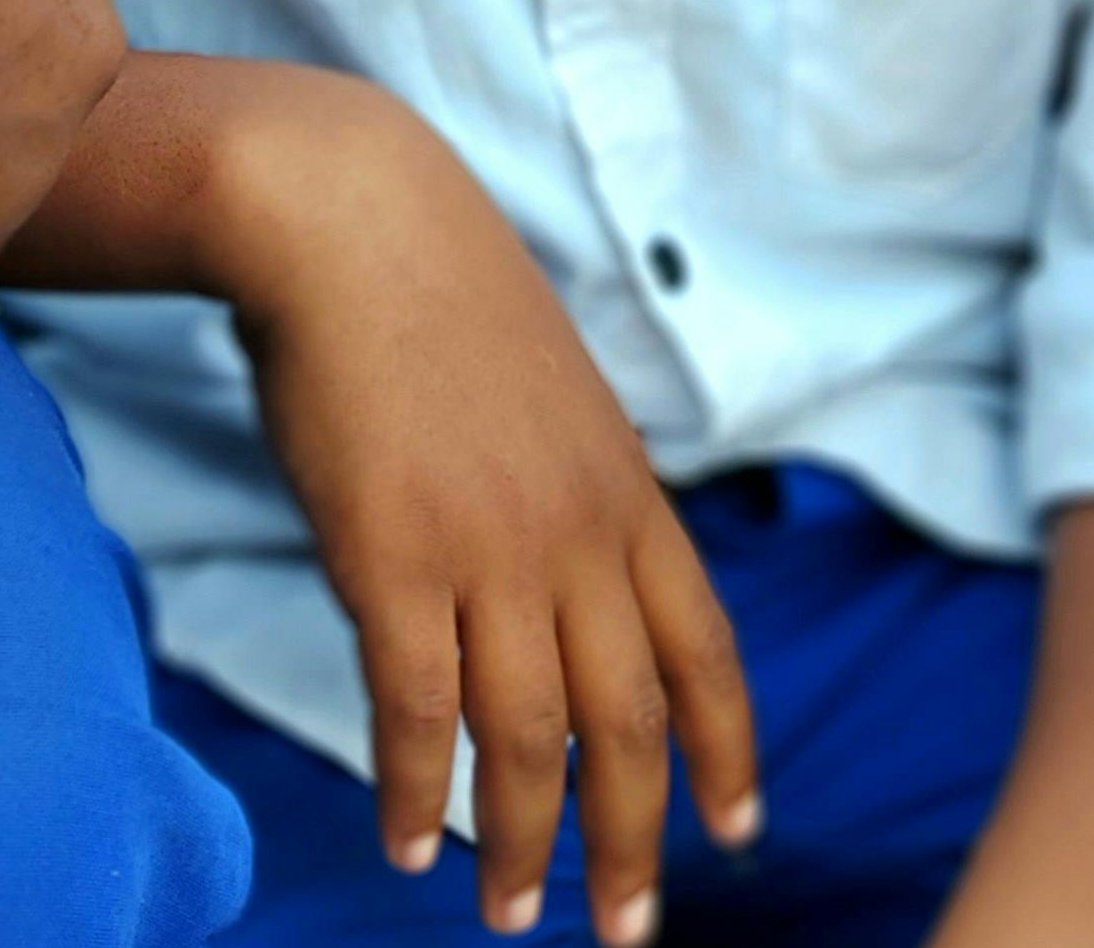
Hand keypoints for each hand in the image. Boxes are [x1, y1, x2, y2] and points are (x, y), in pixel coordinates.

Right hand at [206, 77, 759, 941]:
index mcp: (625, 490)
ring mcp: (486, 547)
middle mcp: (574, 531)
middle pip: (629, 722)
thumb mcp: (551, 396)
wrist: (355, 218)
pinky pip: (415, 712)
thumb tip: (569, 583)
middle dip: (634, 843)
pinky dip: (416, 792)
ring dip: (522, 847)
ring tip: (506, 918)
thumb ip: (573, 494)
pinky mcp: (391, 557)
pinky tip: (407, 844)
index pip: (707, 648)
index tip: (738, 833)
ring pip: (527, 740)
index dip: (727, 750)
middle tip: (625, 933)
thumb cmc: (440, 301)